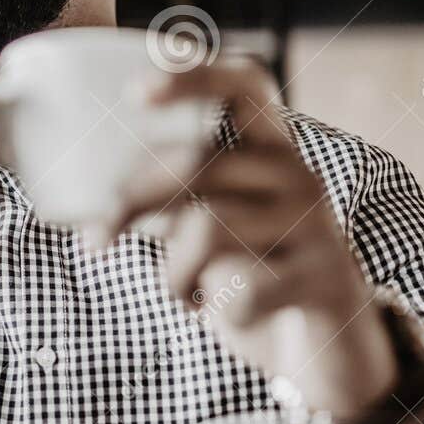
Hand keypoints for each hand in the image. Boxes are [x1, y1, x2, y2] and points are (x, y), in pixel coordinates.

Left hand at [120, 57, 397, 423]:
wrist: (328, 348)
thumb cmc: (256, 275)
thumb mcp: (210, 230)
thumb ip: (171, 203)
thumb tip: (105, 202)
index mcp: (271, 149)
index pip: (245, 85)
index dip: (194, 76)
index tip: (135, 91)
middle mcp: (299, 175)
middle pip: (197, 164)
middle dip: (129, 203)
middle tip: (95, 242)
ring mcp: (318, 225)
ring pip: (208, 229)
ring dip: (173, 274)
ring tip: (182, 293)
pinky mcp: (327, 278)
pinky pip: (244, 290)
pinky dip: (218, 311)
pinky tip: (224, 314)